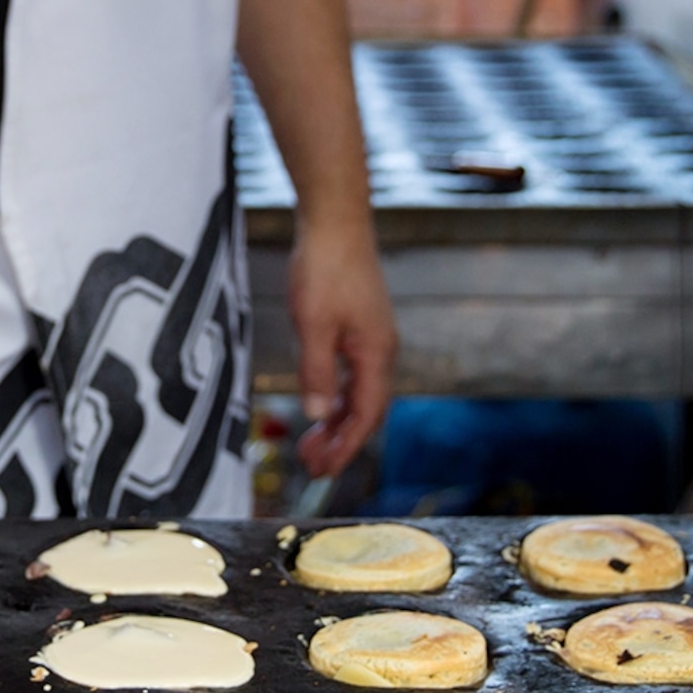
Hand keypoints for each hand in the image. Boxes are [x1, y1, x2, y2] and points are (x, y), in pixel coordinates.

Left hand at [286, 216, 394, 476]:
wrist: (335, 221)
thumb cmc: (325, 268)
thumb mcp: (312, 325)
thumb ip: (315, 372)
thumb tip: (316, 414)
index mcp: (375, 354)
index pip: (365, 416)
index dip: (345, 447)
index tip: (322, 471)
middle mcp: (381, 350)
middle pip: (366, 410)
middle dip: (340, 442)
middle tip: (311, 466)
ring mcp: (372, 338)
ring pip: (359, 393)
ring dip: (337, 421)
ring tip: (311, 443)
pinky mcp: (361, 327)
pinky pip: (353, 374)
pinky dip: (337, 396)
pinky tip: (319, 403)